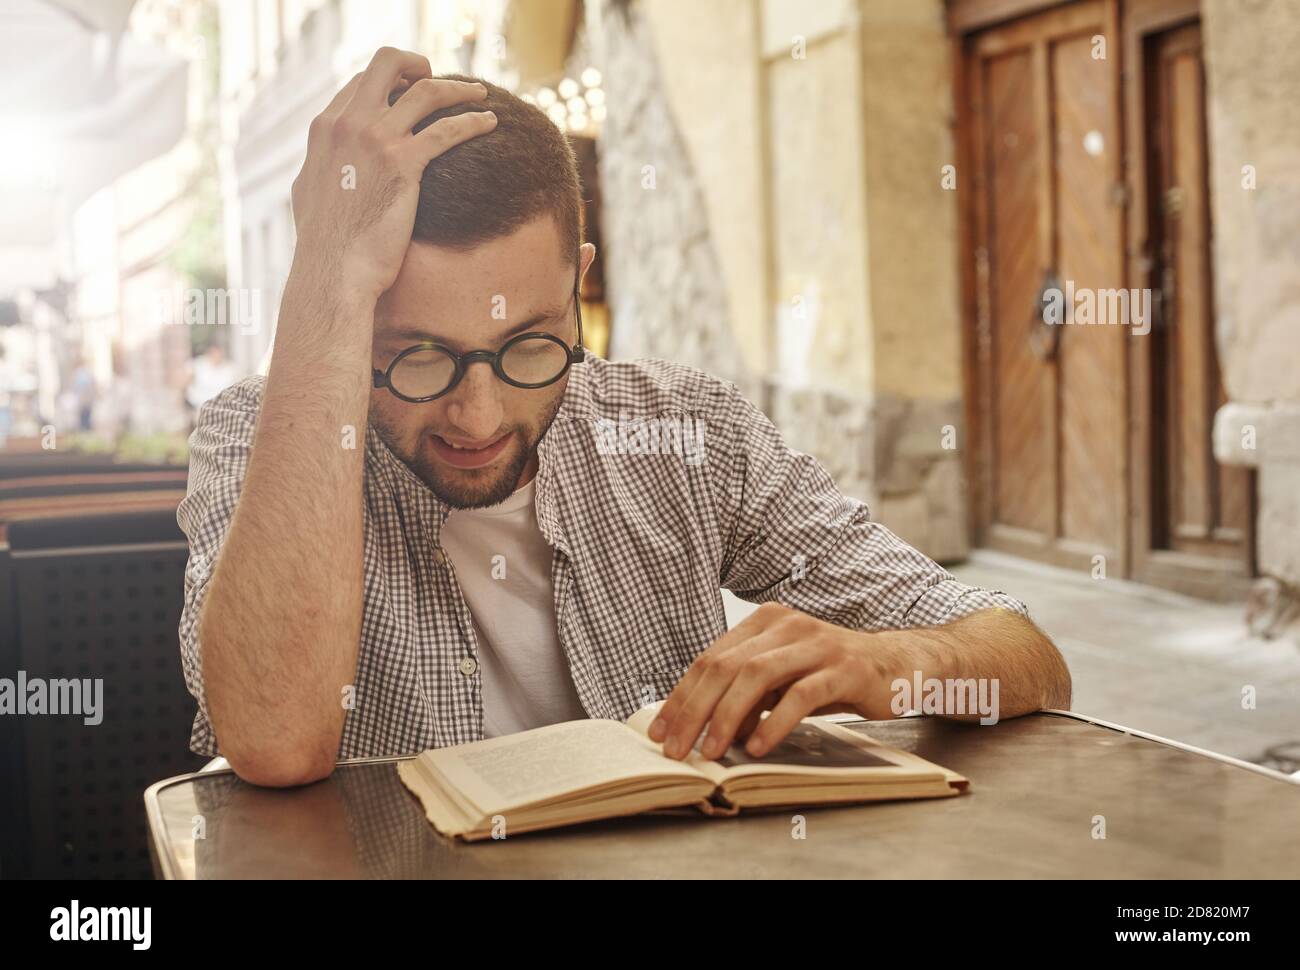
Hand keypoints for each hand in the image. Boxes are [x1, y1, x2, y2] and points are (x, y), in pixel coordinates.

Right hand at [289, 47, 496, 302]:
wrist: (333, 271)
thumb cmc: (325, 246)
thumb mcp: (310, 192)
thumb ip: (322, 166)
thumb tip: (327, 163)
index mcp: (325, 128)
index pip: (362, 81)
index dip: (389, 81)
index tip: (411, 91)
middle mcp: (349, 123)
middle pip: (387, 63)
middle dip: (417, 64)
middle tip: (439, 78)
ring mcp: (375, 139)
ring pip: (426, 91)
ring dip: (457, 88)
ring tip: (479, 94)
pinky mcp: (403, 163)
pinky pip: (448, 129)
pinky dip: (473, 121)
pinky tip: (491, 123)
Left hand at [647, 602, 902, 759]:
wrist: (900, 666)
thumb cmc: (833, 676)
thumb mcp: (783, 682)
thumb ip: (747, 698)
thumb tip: (703, 731)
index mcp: (765, 622)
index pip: (709, 659)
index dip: (680, 696)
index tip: (660, 731)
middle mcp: (787, 625)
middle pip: (725, 666)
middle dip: (694, 710)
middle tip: (676, 748)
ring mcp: (817, 643)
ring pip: (757, 676)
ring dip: (727, 717)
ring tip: (711, 751)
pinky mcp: (846, 667)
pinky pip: (801, 694)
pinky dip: (775, 722)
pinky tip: (759, 746)